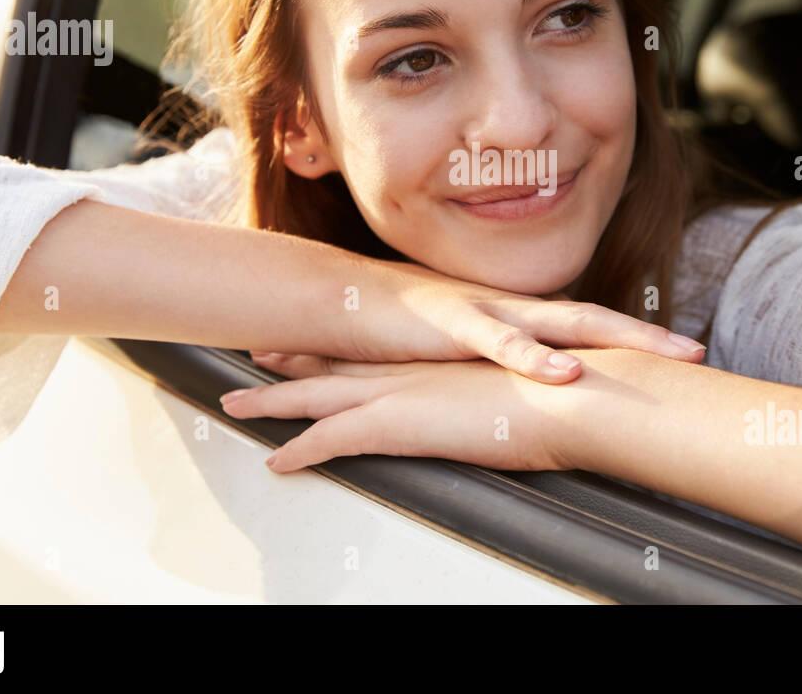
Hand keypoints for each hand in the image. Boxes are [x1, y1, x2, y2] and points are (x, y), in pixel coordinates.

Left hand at [223, 352, 601, 472]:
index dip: (339, 345)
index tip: (312, 339)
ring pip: (316, 397)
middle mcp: (409, 371)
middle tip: (256, 355)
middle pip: (335, 364)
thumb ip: (499, 394)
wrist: (567, 392)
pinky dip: (301, 449)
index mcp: (435, 361)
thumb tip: (507, 408)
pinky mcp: (398, 423)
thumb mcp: (520, 390)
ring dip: (273, 402)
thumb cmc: (557, 393)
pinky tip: (277, 462)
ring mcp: (398, 394)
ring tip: (234, 407)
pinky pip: (332, 440)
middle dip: (292, 361)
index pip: (375, 352)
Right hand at [304, 256, 705, 384]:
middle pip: (591, 317)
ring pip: (560, 321)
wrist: (339, 300)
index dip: (633, 337)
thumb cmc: (399, 329)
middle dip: (645, 334)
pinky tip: (563, 372)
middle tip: (697, 349)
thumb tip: (530, 390)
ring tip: (658, 352)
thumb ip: (496, 362)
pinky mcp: (448, 323)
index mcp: (513, 314)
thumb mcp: (459, 348)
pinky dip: (532, 357)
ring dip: (613, 337)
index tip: (679, 352)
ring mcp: (482, 311)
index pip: (585, 324)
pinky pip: (496, 341)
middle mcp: (509, 306)